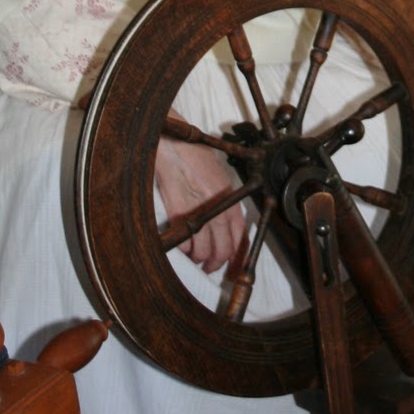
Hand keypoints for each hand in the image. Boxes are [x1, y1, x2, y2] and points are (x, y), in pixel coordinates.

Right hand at [154, 135, 247, 273]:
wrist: (174, 147)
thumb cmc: (195, 156)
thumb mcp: (219, 177)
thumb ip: (224, 200)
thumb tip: (225, 223)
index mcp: (230, 200)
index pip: (239, 237)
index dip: (236, 256)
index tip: (232, 265)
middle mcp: (217, 209)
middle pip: (222, 250)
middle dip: (216, 263)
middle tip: (210, 266)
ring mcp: (198, 212)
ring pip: (202, 251)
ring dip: (198, 258)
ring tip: (195, 256)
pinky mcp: (178, 214)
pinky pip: (184, 243)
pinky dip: (183, 248)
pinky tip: (182, 244)